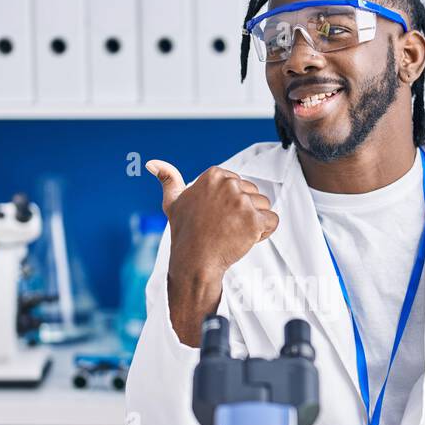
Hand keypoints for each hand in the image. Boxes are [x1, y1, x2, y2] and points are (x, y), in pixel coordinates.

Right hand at [146, 160, 278, 346]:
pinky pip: (273, 222)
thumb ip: (168, 179)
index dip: (231, 203)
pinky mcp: (254, 220)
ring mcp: (242, 202)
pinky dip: (264, 233)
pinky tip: (245, 239)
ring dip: (254, 222)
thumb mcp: (173, 202)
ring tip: (233, 233)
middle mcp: (228, 184)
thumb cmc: (185, 233)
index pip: (239, 184)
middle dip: (244, 212)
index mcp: (214, 175)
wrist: (194, 261)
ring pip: (264, 207)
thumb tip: (151, 163)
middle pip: (253, 194)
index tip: (216, 216)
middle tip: (224, 228)